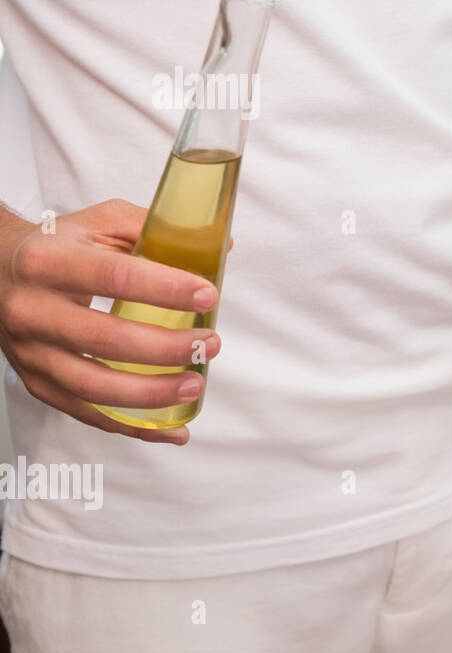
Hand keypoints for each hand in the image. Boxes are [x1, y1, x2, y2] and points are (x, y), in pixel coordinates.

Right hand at [0, 198, 230, 444]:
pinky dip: (133, 427)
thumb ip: (153, 228)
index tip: (207, 296)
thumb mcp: (98, 222)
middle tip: (211, 343)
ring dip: (153, 393)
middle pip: (106, 339)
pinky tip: (173, 429)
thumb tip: (218, 248)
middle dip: (168, 347)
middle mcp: (32, 310)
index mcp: (48, 261)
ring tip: (196, 384)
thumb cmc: (59, 246)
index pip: (114, 276)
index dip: (165, 289)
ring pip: (94, 386)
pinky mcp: (36, 383)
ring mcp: (31, 353)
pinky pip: (87, 413)